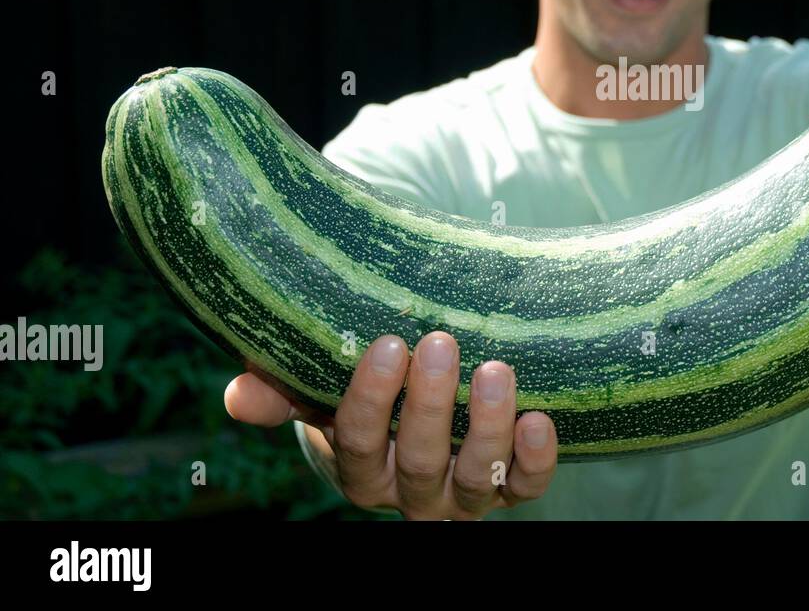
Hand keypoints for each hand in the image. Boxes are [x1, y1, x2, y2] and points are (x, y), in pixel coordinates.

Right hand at [224, 332, 557, 519]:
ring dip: (487, 427)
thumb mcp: (318, 391)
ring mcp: (462, 495)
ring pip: (475, 479)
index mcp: (360, 467)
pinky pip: (526, 488)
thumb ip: (280, 391)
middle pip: (418, 459)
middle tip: (440, 342)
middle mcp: (411, 491)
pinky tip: (539, 419)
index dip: (371, 398)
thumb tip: (239, 392)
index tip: (387, 343)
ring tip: (495, 371)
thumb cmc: (365, 394)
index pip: (358, 440)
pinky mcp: (509, 489)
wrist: (417, 416)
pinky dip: (535, 459)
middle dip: (430, 404)